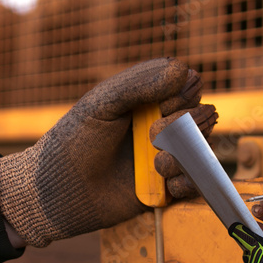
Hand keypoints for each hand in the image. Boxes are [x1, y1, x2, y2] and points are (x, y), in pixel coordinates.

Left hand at [0, 58, 217, 246]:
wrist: (60, 191)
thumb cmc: (75, 141)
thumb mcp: (103, 104)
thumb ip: (140, 85)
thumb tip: (185, 71)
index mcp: (147, 100)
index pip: (188, 86)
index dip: (183, 95)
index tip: (161, 106)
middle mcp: (161, 126)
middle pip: (201, 116)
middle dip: (183, 126)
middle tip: (152, 135)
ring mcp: (165, 157)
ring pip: (201, 149)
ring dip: (186, 155)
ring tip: (158, 165)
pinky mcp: (165, 189)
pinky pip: (196, 183)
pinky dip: (189, 182)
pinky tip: (167, 183)